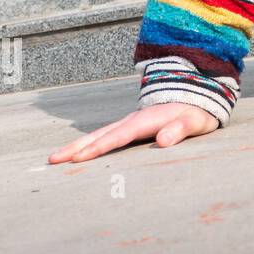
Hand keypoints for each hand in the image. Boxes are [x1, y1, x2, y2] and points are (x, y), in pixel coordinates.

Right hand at [48, 104, 218, 163]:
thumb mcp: (196, 121)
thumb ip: (181, 129)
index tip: (78, 158)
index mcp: (146, 120)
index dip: (99, 147)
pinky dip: (90, 143)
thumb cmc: (198, 111)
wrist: (200, 94)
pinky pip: (106, 134)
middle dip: (77, 147)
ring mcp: (131, 121)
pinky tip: (79, 151)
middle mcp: (134, 119)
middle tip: (53, 160)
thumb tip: (163, 140)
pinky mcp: (132, 125)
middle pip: (101, 134)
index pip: (119, 136)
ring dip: (78, 145)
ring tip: (56, 157)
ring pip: (100, 133)